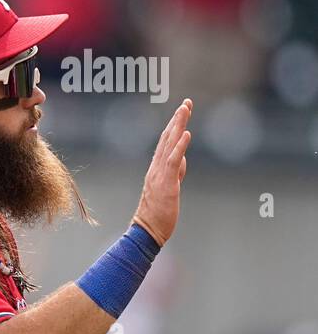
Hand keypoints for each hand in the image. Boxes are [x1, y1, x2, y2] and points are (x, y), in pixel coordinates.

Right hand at [132, 98, 192, 245]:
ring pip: (169, 145)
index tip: (182, 111)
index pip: (166, 143)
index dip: (174, 126)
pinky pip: (173, 160)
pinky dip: (179, 146)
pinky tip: (186, 133)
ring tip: (185, 110)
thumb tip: (182, 160)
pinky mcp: (166, 183)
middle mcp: (156, 168)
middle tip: (186, 103)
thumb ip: (175, 173)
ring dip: (178, 126)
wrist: (146, 230)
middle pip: (167, 138)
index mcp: (156, 169)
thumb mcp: (169, 190)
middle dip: (177, 119)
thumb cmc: (158, 214)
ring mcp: (159, 174)